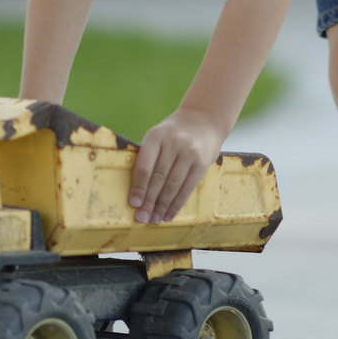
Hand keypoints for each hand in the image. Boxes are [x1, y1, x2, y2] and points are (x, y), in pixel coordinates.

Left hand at [129, 108, 226, 223]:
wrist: (204, 119)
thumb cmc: (174, 132)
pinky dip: (177, 203)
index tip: (134, 203)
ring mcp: (189, 153)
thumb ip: (148, 157)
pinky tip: (170, 214)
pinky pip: (187, 188)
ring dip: (162, 206)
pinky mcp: (202, 162)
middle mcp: (173, 143)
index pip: (145, 166)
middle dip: (149, 201)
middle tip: (142, 218)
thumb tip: (136, 190)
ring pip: (173, 185)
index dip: (138, 187)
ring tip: (154, 219)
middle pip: (158, 178)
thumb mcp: (158, 135)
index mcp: (156, 136)